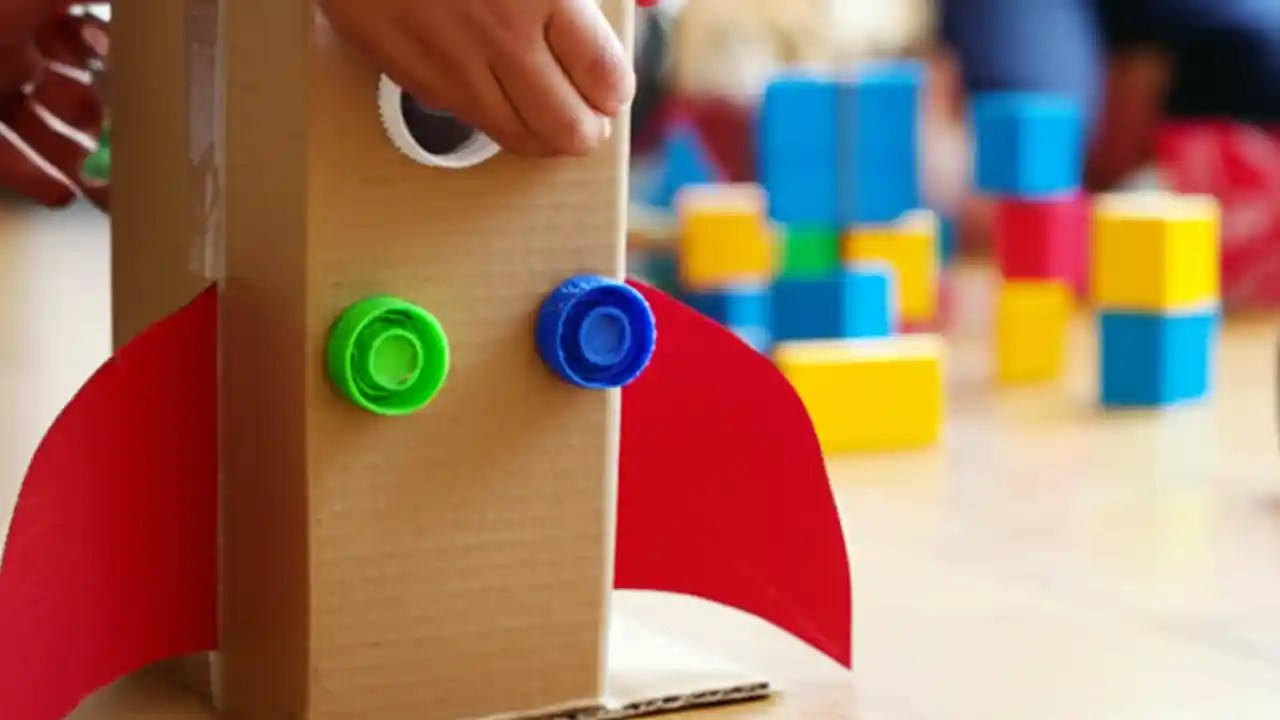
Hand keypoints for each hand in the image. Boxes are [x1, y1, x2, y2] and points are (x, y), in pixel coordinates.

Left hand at [0, 6, 108, 209]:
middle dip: (95, 106)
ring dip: (74, 150)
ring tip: (102, 172)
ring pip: (41, 126)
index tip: (125, 64)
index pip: (75, 27)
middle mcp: (1, 51)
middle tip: (121, 126)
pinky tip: (66, 194)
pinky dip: (39, 180)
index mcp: (16, 15)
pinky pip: (10, 160)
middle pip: (63, 81)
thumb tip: (130, 1)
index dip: (104, 46)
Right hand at [320, 0, 634, 156]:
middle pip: (569, 126)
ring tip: (554, 124)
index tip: (611, 90)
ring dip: (546, 139)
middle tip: (592, 121)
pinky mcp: (416, 77)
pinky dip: (496, 121)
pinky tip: (503, 102)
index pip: (605, 76)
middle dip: (589, 130)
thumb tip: (642, 6)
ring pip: (519, 137)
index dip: (615, 93)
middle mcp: (502, 36)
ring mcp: (456, 63)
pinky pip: (471, 120)